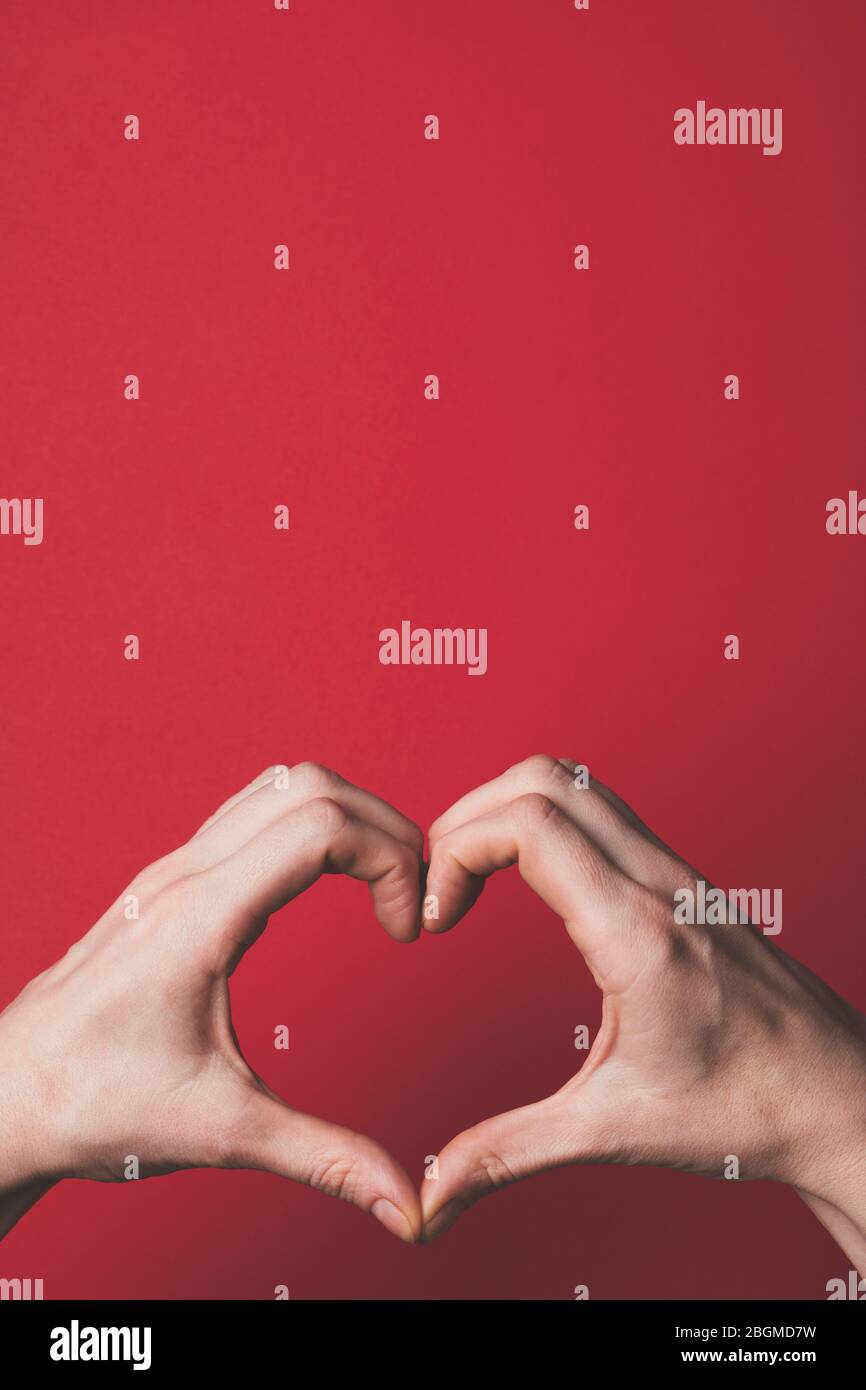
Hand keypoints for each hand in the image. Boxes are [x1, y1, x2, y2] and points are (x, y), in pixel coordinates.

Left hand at [0, 764, 424, 1242]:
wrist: (8, 1098)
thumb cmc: (94, 1107)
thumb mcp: (221, 1133)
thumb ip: (323, 1156)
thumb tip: (405, 1204)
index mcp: (200, 917)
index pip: (319, 825)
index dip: (390, 860)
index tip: (406, 932)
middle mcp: (184, 874)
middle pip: (310, 784)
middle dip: (385, 828)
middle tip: (411, 899)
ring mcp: (171, 869)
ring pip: (278, 785)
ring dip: (346, 818)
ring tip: (381, 884)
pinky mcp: (168, 881)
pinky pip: (251, 811)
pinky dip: (307, 824)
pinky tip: (324, 884)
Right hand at [420, 755, 865, 1269]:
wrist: (840, 1098)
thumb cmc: (746, 1110)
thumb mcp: (611, 1130)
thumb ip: (508, 1152)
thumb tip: (430, 1196)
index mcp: (636, 934)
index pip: (530, 825)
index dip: (457, 851)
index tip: (437, 918)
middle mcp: (660, 885)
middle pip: (545, 778)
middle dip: (469, 817)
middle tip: (441, 886)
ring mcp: (678, 874)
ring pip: (577, 782)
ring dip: (508, 810)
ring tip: (472, 879)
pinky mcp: (684, 881)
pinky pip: (604, 812)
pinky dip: (547, 822)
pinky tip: (532, 886)